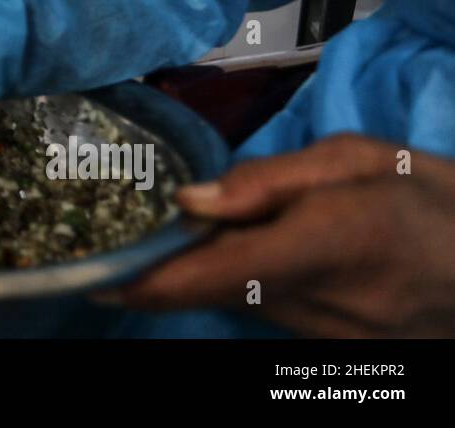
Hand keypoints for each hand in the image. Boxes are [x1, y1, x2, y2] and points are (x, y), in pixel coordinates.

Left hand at [101, 134, 454, 335]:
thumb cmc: (434, 199)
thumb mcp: (360, 160)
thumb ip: (270, 181)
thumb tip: (190, 201)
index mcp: (329, 243)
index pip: (214, 273)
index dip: (147, 280)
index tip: (93, 277)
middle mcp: (323, 305)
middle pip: (216, 290)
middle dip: (171, 263)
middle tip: (133, 227)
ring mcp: (331, 341)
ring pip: (240, 303)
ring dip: (211, 272)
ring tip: (197, 231)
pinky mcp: (336, 354)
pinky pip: (270, 314)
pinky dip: (247, 286)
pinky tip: (256, 253)